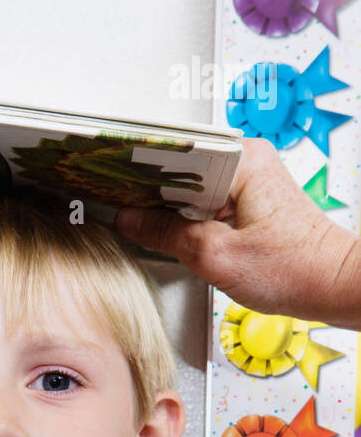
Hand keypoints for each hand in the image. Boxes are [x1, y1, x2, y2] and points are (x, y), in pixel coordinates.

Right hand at [115, 138, 360, 329]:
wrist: (329, 283)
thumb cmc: (292, 269)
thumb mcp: (216, 257)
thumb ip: (167, 235)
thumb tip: (129, 221)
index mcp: (240, 160)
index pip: (175, 153)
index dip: (137, 168)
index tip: (107, 180)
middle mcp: (245, 159)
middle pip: (178, 165)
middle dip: (146, 186)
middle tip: (113, 201)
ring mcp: (246, 177)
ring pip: (188, 183)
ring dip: (163, 202)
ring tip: (133, 216)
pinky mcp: (245, 196)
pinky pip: (201, 197)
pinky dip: (181, 212)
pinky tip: (163, 227)